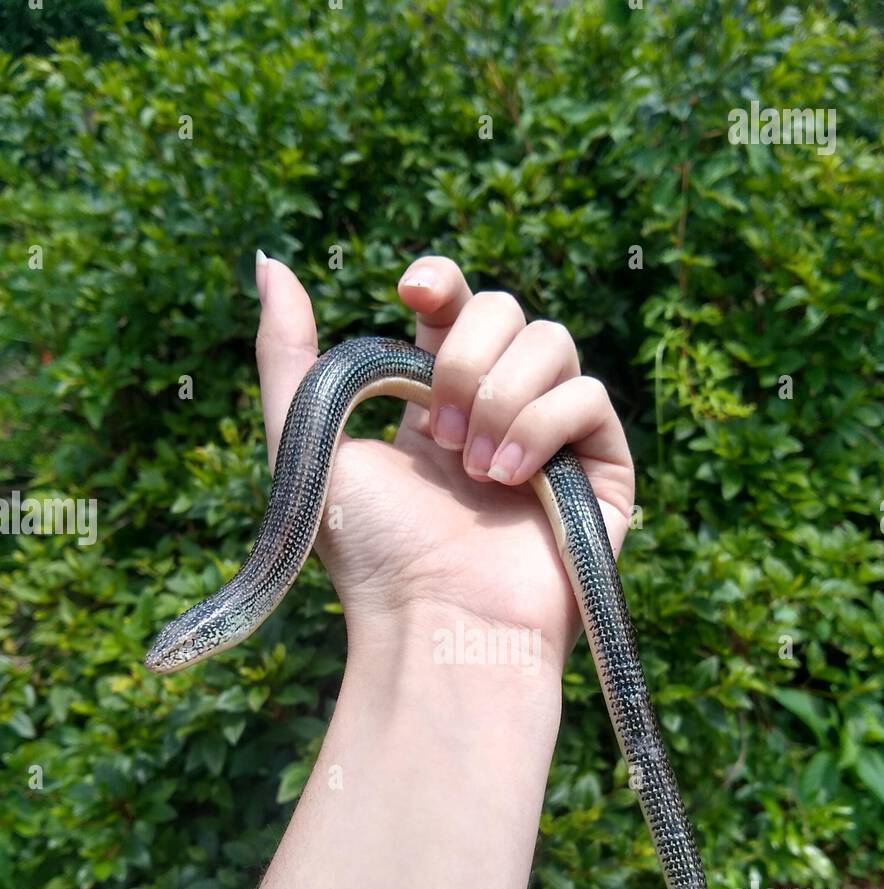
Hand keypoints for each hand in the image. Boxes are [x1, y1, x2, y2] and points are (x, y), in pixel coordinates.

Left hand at [255, 254, 634, 669]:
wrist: (434, 622)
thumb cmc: (370, 552)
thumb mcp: (308, 441)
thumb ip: (286, 353)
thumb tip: (270, 262)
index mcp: (437, 401)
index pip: (457, 307)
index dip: (443, 283)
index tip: (411, 294)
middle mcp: (500, 412)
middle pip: (506, 310)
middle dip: (464, 358)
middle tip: (438, 436)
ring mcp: (555, 440)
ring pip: (552, 342)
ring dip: (501, 396)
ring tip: (474, 470)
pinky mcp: (603, 472)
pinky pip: (589, 396)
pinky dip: (544, 425)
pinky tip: (509, 478)